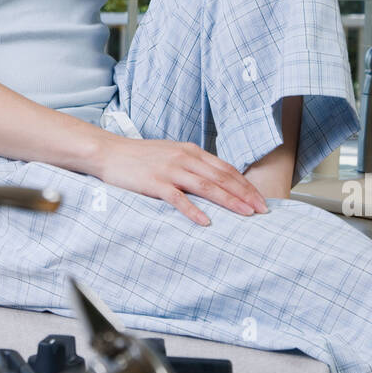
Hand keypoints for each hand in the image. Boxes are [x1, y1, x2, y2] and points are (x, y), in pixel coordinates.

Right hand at [95, 134, 269, 226]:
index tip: (260, 199)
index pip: (226, 169)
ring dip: (229, 201)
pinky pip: (178, 198)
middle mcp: (184, 158)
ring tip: (245, 214)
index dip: (245, 184)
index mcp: (191, 151)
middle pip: (222, 178)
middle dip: (245, 194)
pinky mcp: (155, 183)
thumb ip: (193, 164)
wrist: (109, 152)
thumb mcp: (172, 153)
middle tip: (262, 210)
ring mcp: (170, 170)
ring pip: (207, 187)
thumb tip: (215, 180)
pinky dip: (194, 211)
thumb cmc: (140, 156)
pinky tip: (206, 222)